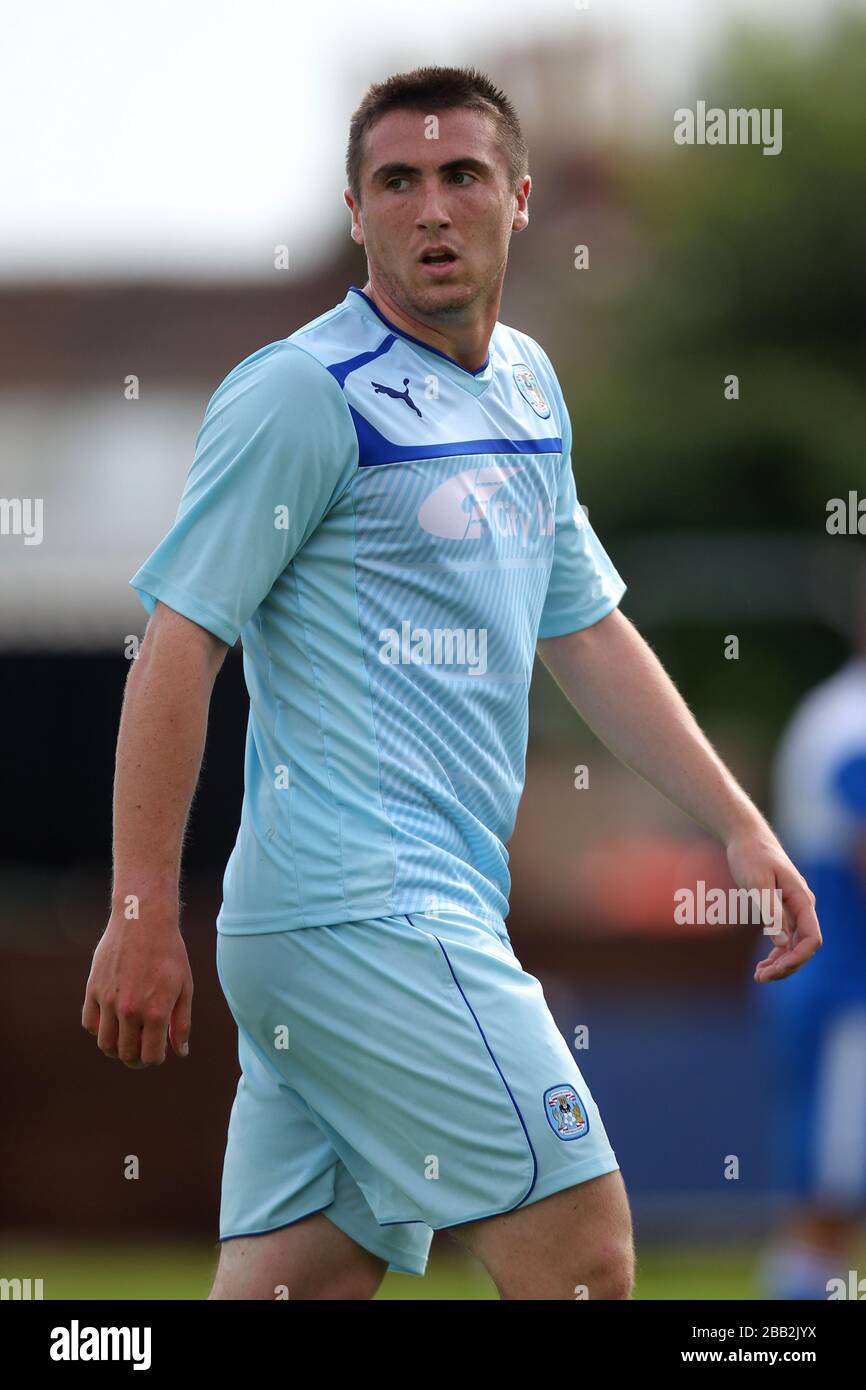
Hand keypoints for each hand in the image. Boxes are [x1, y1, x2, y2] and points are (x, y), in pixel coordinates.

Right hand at [81, 909, 192, 1067]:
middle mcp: (130, 1010)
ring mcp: (108, 1000)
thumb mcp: (185, 988)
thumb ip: (182, 1023)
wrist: (144, 920)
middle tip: (142, 1050)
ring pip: (105, 1044)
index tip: (158, 1051)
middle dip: (136, 1059)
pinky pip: (89, 1024)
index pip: (150, 1056)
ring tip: (127, 1038)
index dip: (156, 1059)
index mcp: (156, 1012)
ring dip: (116, 1048)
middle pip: (126, 1054)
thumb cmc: (170, 953)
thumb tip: (180, 1052)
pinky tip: (112, 1020)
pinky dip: (99, 1029)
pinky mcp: (93, 989)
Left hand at [726, 827, 821, 982]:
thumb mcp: (757, 883)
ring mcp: (793, 909)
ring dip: (780, 964)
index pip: (811, 938)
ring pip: (794, 946)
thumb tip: (782, 943)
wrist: (747, 839)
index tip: (775, 970)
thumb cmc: (751, 857)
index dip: (797, 958)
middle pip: (804, 946)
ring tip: (759, 976)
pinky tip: (761, 966)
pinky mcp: (782, 910)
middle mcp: (802, 907)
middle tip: (760, 977)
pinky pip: (785, 939)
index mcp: (801, 900)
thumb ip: (770, 912)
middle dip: (786, 966)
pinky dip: (775, 954)